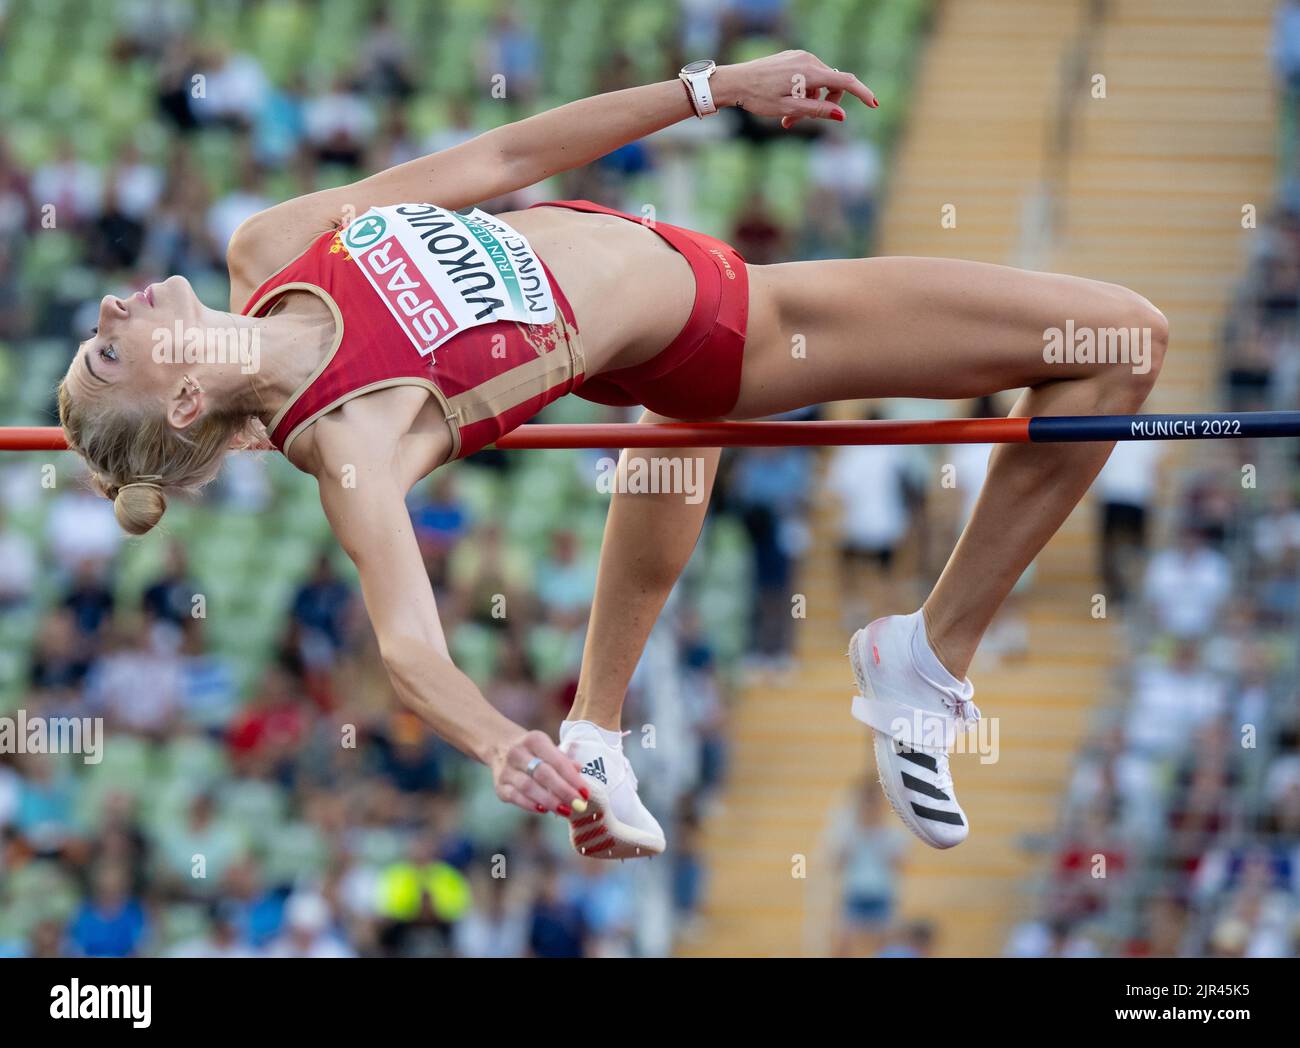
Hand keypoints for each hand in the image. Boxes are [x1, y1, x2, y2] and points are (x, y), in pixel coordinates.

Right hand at [489, 729, 590, 816]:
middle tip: (578, 805)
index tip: (585, 793)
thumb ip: (564, 760)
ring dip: (549, 801)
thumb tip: (580, 770)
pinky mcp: (499, 786)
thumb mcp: (549, 749)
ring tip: (565, 811)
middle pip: (543, 774)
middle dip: (563, 791)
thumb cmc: (534, 752)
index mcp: (534, 739)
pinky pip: (515, 797)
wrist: (499, 747)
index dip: (572, 778)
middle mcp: (517, 753)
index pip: (556, 760)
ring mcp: (506, 770)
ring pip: (528, 787)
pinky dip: (530, 805)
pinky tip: (543, 810)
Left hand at [713, 50, 876, 129]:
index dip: (862, 93)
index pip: (845, 82)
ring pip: (817, 84)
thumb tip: (842, 115)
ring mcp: (800, 57)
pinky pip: (806, 78)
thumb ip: (817, 112)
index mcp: (810, 72)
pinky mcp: (792, 58)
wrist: (735, 82)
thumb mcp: (789, 109)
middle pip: (831, 85)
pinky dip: (801, 94)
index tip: (874, 104)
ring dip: (808, 104)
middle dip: (822, 107)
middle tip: (797, 124)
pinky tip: (784, 105)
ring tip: (786, 121)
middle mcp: (808, 60)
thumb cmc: (759, 97)